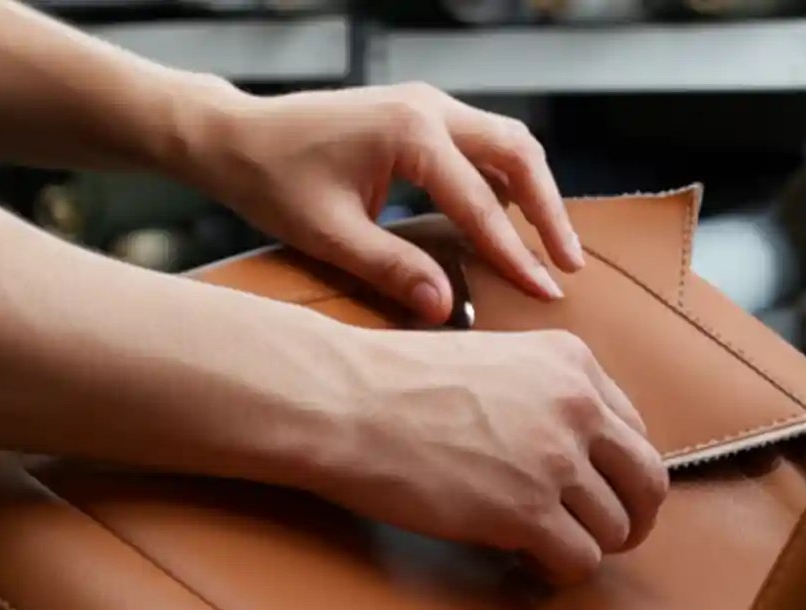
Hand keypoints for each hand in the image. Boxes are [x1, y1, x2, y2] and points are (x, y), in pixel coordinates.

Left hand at [186, 83, 583, 323]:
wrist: (236, 137)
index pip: (481, 202)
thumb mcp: (329, 235)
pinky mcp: (419, 114)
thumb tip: (446, 308)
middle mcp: (430, 107)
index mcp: (411, 133)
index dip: (515, 253)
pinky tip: (507, 219)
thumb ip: (392, 269)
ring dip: (533, 191)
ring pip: (506, 142)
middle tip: (568, 265)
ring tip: (550, 246)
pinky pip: (481, 142)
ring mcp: (427, 104)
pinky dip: (504, 178)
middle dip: (549, 211)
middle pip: (518, 154)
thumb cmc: (273, 182)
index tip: (545, 292)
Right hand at [314, 327, 668, 585]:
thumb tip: (570, 448)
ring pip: (617, 529)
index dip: (617, 470)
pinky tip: (526, 561)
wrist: (346, 403)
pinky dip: (560, 571)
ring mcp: (554, 461)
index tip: (595, 489)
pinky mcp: (525, 512)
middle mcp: (577, 407)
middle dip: (632, 517)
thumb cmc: (398, 381)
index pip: (635, 430)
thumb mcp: (495, 360)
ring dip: (588, 546)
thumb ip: (543, 393)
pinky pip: (580, 560)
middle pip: (648, 482)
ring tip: (547, 547)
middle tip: (603, 534)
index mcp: (572, 362)